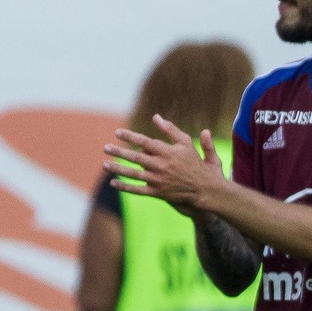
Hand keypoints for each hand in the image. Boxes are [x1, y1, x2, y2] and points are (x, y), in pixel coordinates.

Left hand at [103, 116, 228, 215]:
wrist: (206, 190)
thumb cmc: (197, 164)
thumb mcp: (187, 143)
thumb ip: (172, 130)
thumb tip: (157, 117)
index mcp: (168, 152)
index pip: (145, 142)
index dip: (130, 137)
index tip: (117, 132)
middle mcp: (162, 166)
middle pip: (136, 158)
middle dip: (120, 152)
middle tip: (106, 147)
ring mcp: (159, 180)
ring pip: (134, 174)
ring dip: (118, 169)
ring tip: (105, 164)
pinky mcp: (158, 193)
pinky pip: (138, 190)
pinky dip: (125, 187)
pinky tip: (113, 183)